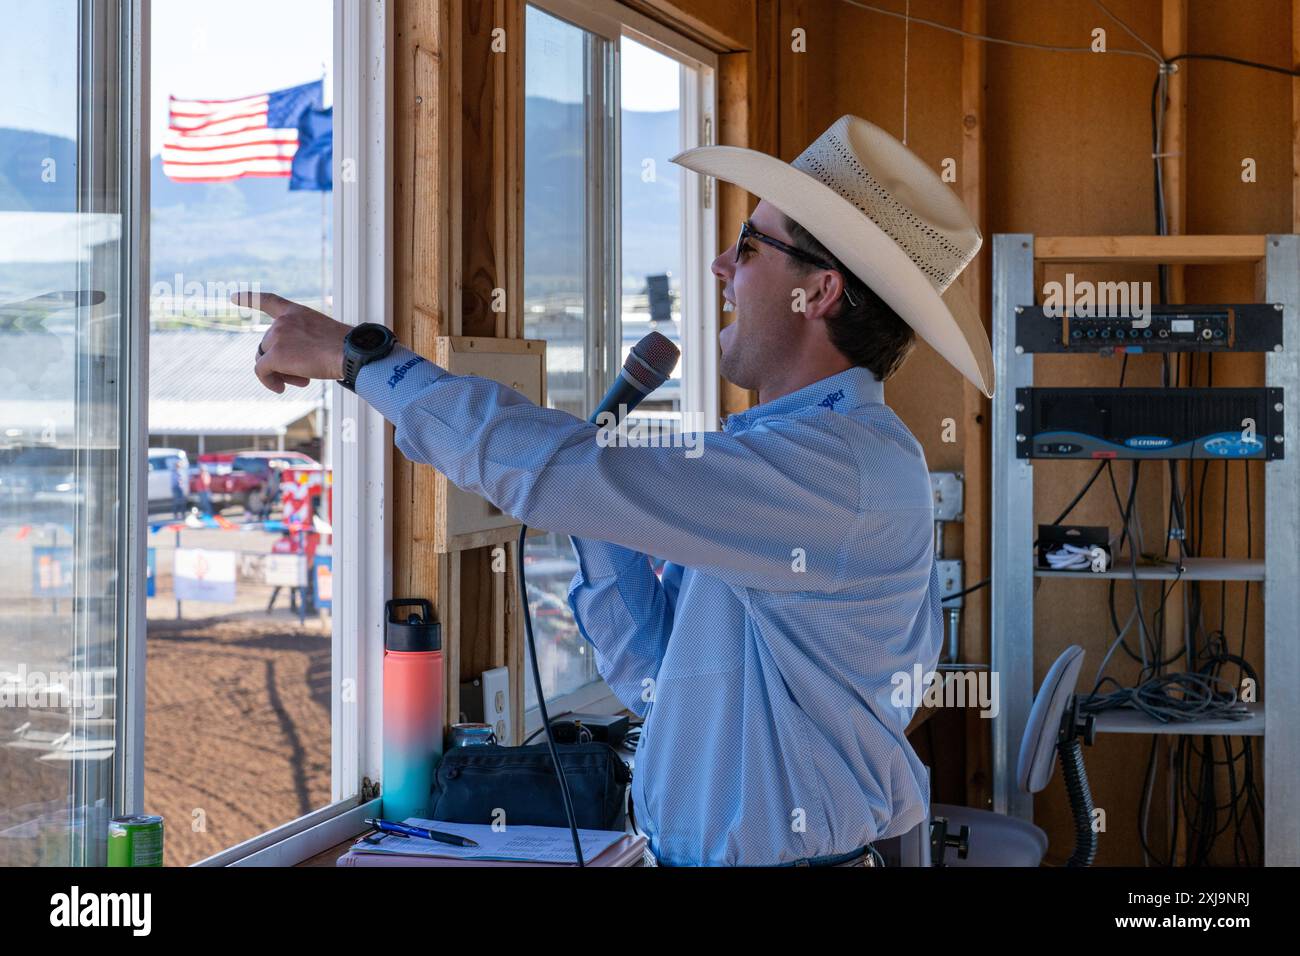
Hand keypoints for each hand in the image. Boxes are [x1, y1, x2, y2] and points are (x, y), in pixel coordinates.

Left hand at [231, 292, 350, 393]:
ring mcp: (277, 336)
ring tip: (302, 380)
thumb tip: (289, 368)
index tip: (233, 297)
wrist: (350, 352)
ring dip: (279, 373)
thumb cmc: (345, 349)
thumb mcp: (323, 337)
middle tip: (302, 377)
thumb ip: (302, 343)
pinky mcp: (275, 354)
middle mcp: (283, 321)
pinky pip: (261, 371)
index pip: (269, 301)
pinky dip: (269, 382)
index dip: (250, 299)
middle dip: (281, 363)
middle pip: (268, 345)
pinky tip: (280, 389)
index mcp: (296, 312)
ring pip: (265, 360)